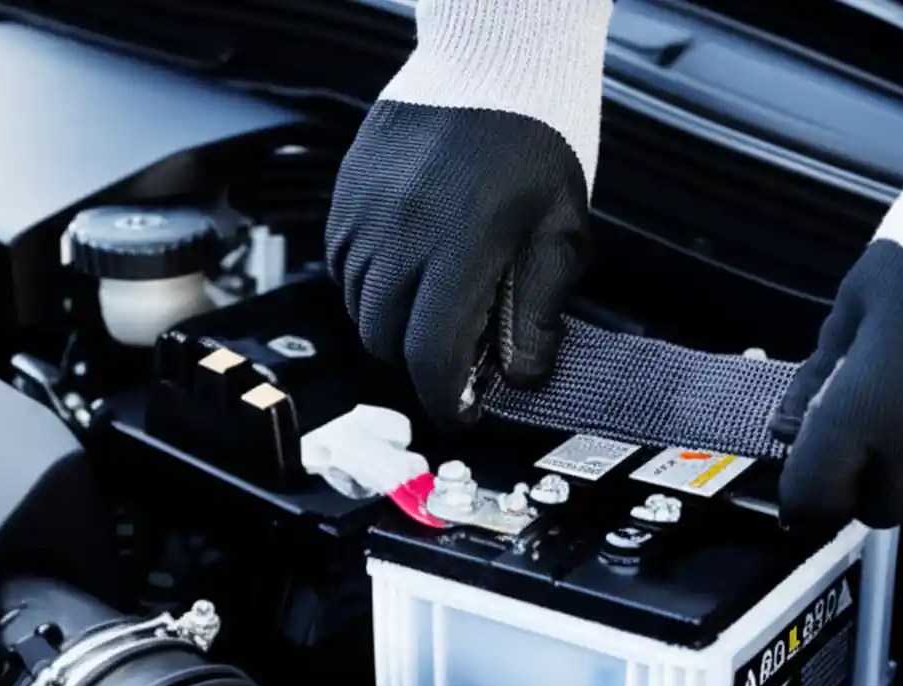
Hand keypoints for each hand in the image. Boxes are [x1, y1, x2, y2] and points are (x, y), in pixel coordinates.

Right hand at [325, 0, 611, 422]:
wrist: (494, 59)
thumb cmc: (536, 137)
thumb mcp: (561, 232)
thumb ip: (539, 311)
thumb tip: (523, 375)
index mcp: (460, 248)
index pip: (430, 356)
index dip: (444, 399)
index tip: (461, 408)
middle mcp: (400, 235)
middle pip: (385, 340)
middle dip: (420, 363)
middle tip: (457, 355)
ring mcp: (365, 214)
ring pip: (358, 307)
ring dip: (393, 325)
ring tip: (436, 306)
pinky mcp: (347, 195)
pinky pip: (341, 265)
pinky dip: (368, 285)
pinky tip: (407, 270)